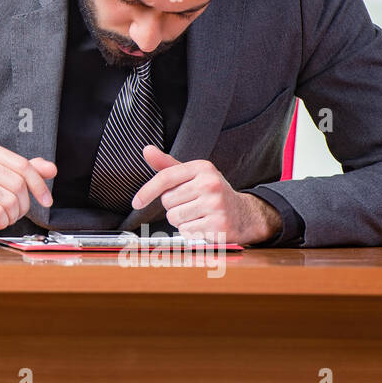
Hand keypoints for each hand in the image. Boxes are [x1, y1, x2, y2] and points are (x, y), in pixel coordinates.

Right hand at [0, 143, 55, 237]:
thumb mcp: (7, 177)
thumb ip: (29, 171)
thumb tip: (51, 169)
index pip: (23, 166)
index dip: (39, 186)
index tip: (46, 201)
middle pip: (18, 185)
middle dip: (23, 205)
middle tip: (15, 211)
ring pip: (10, 201)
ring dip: (12, 215)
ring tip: (4, 215)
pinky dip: (1, 222)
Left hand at [130, 145, 279, 245]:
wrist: (245, 214)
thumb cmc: (212, 193)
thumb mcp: (193, 175)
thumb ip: (168, 165)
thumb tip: (147, 150)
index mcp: (202, 168)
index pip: (166, 177)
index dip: (147, 191)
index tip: (136, 203)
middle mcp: (210, 184)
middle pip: (167, 201)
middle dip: (174, 207)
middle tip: (192, 205)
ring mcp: (216, 205)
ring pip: (175, 218)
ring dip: (181, 221)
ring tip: (198, 215)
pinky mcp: (219, 226)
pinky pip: (186, 232)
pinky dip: (191, 232)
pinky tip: (204, 226)